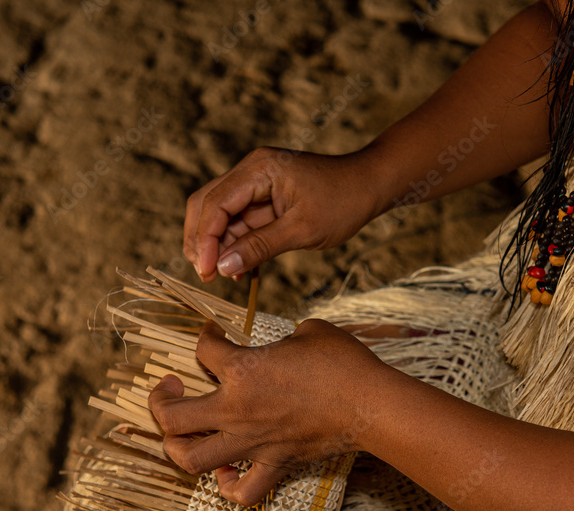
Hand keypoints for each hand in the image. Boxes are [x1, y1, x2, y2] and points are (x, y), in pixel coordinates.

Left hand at [147, 319, 389, 504]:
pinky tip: (225, 472)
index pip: (202, 350)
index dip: (205, 335)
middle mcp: (237, 410)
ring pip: (192, 460)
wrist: (371, 405)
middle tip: (170, 388)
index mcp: (242, 369)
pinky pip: (242, 492)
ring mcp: (253, 443)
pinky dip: (227, 487)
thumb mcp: (308, 331)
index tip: (214, 332)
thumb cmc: (343, 363)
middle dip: (160, 400)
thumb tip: (280, 342)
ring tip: (181, 435)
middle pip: (172, 417)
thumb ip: (282, 336)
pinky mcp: (275, 464)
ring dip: (177, 448)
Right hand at [183, 149, 383, 281]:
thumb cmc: (344, 202)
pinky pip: (239, 220)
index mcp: (259, 169)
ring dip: (219, 246)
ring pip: (219, 215)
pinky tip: (240, 269)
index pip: (215, 204)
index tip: (206, 272)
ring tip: (226, 277)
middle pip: (207, 205)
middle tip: (207, 277)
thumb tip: (222, 267)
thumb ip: (260, 247)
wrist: (371, 184)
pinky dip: (236, 244)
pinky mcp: (263, 195)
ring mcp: (256, 182)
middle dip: (202, 242)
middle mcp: (251, 170)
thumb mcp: (303, 230)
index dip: (204, 240)